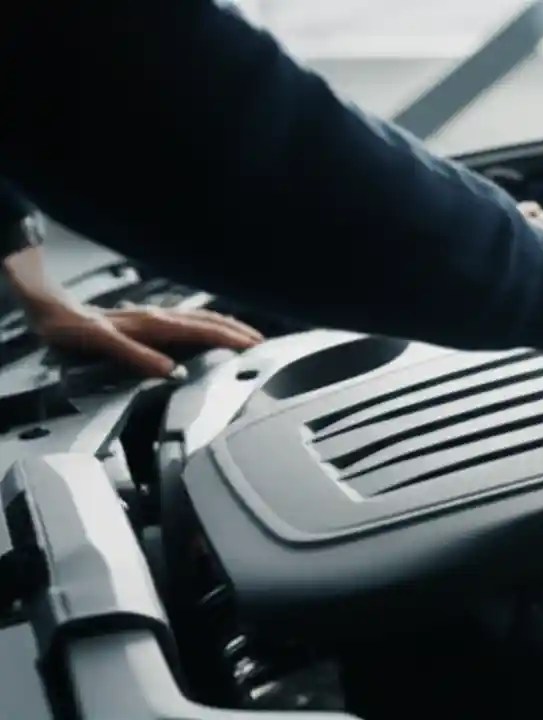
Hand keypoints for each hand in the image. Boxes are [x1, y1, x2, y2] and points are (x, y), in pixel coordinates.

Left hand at [28, 298, 263, 377]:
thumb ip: (135, 356)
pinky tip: (211, 330)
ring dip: (228, 326)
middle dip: (240, 332)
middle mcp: (159, 317)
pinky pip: (189, 320)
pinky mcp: (149, 319)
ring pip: (202, 318)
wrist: (48, 308)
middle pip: (210, 322)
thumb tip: (170, 371)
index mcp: (154, 324)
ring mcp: (155, 316)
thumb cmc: (69, 328)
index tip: (255, 349)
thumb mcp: (98, 343)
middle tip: (265, 346)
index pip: (204, 330)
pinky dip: (210, 324)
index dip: (232, 339)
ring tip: (249, 337)